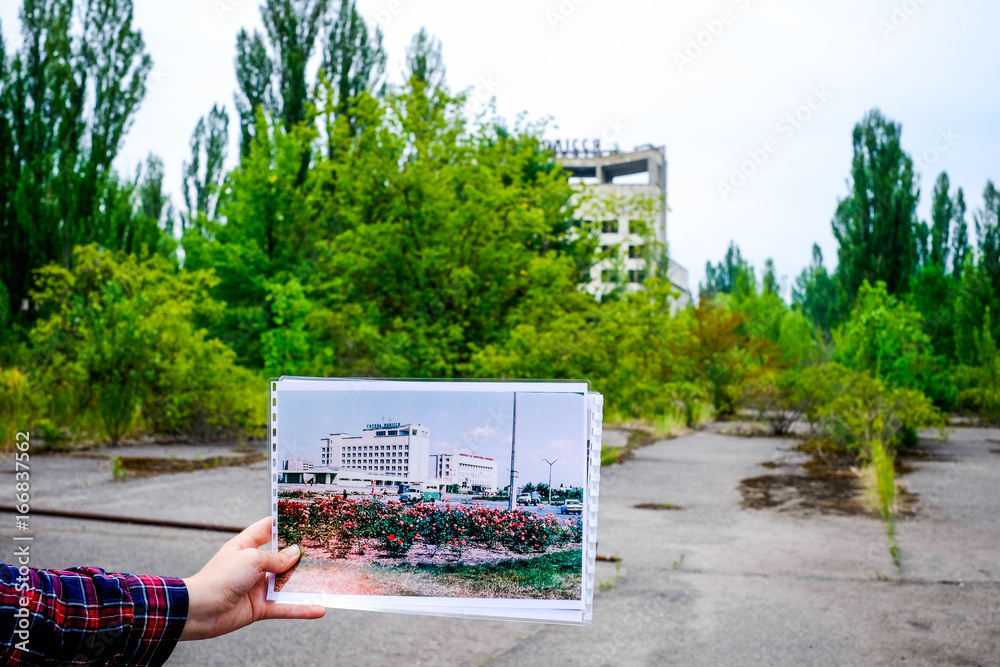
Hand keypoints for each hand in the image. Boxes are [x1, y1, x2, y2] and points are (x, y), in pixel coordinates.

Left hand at [180, 517, 324, 639]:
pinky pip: (285, 607)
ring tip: (326, 577)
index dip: (282, 523)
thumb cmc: (220, 577)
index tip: (302, 518)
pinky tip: (319, 608)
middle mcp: (252, 565)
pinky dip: (301, 609)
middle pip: (281, 557)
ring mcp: (257, 587)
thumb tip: (295, 554)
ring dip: (304, 583)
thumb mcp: (251, 558)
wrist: (200, 611)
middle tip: (322, 547)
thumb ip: (275, 557)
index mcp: (245, 546)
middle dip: (300, 554)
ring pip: (286, 583)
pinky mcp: (260, 607)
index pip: (266, 529)